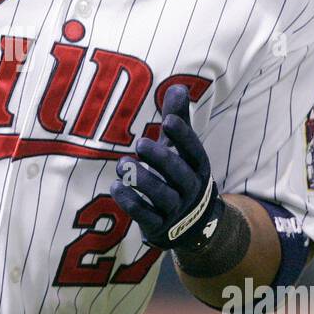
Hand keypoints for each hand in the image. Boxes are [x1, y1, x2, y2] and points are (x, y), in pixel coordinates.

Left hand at [109, 84, 222, 251]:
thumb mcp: (181, 150)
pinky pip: (146, 216)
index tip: (168, 120)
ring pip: (162, 196)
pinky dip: (131, 203)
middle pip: (179, 173)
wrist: (193, 227)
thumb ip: (179, 119)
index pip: (194, 150)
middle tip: (140, 144)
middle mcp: (190, 189)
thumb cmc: (180, 175)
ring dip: (142, 180)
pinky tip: (116, 188)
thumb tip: (178, 85)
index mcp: (198, 167)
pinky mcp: (159, 227)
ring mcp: (176, 211)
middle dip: (161, 158)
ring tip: (122, 164)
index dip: (183, 136)